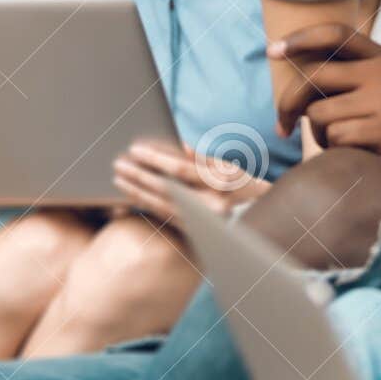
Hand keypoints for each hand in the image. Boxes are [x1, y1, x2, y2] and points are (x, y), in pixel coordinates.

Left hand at [113, 140, 270, 222]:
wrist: (262, 222)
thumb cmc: (243, 187)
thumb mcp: (228, 167)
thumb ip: (201, 158)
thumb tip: (177, 145)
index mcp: (222, 182)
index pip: (181, 169)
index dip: (156, 159)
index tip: (135, 149)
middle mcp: (214, 205)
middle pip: (168, 189)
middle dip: (140, 176)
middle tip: (118, 164)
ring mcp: (205, 224)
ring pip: (163, 206)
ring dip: (138, 192)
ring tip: (120, 179)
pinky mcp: (197, 235)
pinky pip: (166, 218)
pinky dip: (148, 206)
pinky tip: (133, 196)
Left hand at [269, 23, 380, 212]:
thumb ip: (349, 74)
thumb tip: (294, 72)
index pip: (335, 34)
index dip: (301, 38)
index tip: (274, 50)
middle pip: (314, 77)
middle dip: (288, 102)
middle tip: (281, 124)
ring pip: (319, 113)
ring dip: (318, 133)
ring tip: (338, 140)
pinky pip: (335, 137)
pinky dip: (333, 149)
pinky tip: (351, 151)